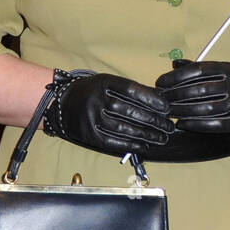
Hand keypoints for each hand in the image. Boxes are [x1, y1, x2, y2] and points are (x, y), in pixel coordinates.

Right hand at [42, 71, 175, 158]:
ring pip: (124, 128)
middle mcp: (97, 99)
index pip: (132, 90)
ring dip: (146, 135)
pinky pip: (114, 141)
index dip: (152, 99)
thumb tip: (158, 99)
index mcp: (104, 83)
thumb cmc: (91, 91)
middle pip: (131, 111)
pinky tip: (145, 146)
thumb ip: (129, 90)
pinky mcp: (89, 134)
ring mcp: (91, 117)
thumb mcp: (107, 83)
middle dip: (154, 121)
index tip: (166, 108)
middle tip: (169, 127)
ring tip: (161, 138)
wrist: (60, 103)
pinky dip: (131, 144)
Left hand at [156, 60, 229, 141]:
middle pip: (200, 89)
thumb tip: (174, 63)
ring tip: (168, 112)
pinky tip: (181, 123)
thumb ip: (196, 67)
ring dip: (182, 110)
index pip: (198, 70)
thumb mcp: (220, 71)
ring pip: (204, 108)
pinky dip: (194, 124)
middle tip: (161, 99)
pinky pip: (212, 124)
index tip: (161, 82)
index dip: (177, 76)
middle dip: (176, 95)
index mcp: (228, 69)